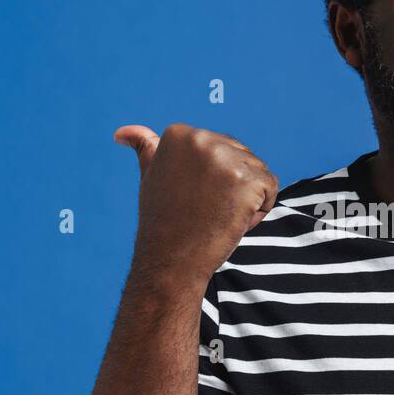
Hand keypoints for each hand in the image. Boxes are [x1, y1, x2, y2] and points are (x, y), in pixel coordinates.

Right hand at [114, 123, 279, 290]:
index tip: (189, 195)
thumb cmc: (162, 221)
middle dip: (231, 186)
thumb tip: (122, 132)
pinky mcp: (247, 180)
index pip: (221, 147)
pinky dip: (259, 210)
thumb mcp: (151, 176)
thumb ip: (146, 148)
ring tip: (216, 215)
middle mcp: (201, 139)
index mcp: (178, 133)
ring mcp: (225, 159)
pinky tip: (233, 221)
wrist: (171, 261)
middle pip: (242, 157)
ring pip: (258, 173)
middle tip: (203, 209)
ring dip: (246, 199)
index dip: (212, 177)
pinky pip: (271, 188)